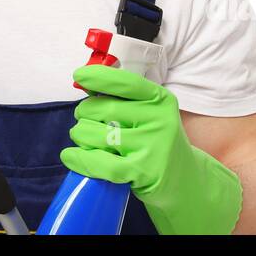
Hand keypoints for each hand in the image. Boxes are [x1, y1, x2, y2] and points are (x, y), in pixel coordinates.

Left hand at [60, 62, 242, 234]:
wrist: (185, 180)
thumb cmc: (157, 141)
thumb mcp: (150, 114)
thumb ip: (123, 100)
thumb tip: (86, 84)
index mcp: (160, 100)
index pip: (125, 83)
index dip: (98, 77)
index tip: (79, 75)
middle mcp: (159, 120)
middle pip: (104, 109)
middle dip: (84, 112)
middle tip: (83, 119)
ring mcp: (153, 147)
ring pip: (98, 134)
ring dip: (80, 135)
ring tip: (83, 137)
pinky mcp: (143, 172)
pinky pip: (102, 163)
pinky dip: (80, 159)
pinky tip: (70, 156)